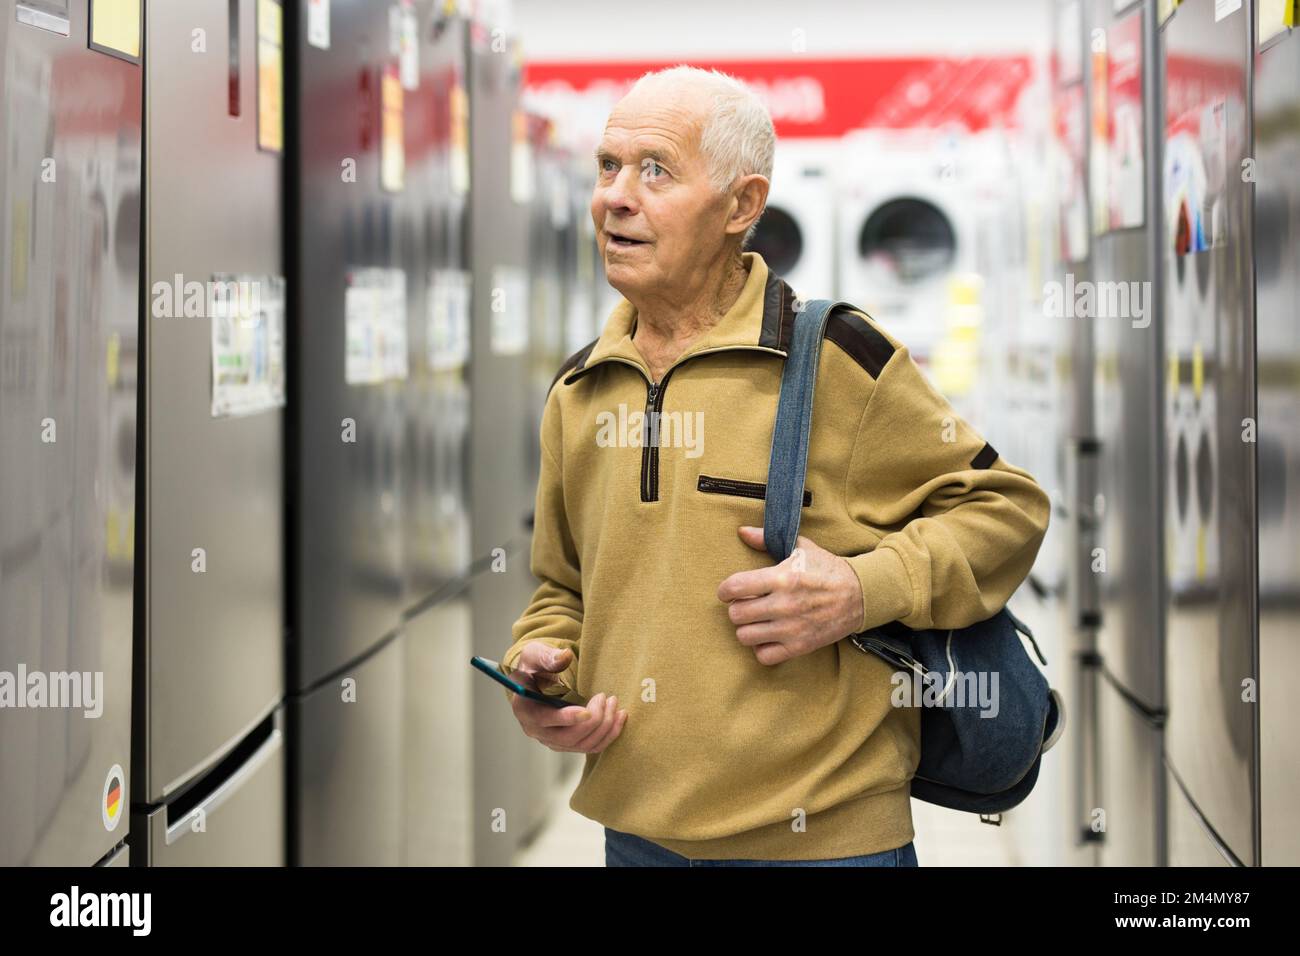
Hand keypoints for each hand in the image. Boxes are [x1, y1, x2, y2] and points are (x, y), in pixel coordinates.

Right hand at [507, 642, 627, 752]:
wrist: (537, 680)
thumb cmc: (534, 667)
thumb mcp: (535, 655)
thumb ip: (548, 657)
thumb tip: (564, 656)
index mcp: (525, 709)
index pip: (545, 720)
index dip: (567, 718)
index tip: (587, 711)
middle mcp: (537, 730)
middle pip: (568, 738)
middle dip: (593, 721)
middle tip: (606, 698)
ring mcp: (553, 740)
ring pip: (583, 745)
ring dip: (604, 727)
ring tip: (614, 703)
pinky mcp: (569, 743)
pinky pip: (591, 746)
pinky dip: (609, 734)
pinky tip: (620, 717)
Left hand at [716, 526, 864, 665]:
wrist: (859, 594)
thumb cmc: (826, 569)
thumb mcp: (800, 547)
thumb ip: (766, 539)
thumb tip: (741, 531)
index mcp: (782, 577)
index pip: (735, 587)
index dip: (725, 590)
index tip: (728, 591)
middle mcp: (784, 604)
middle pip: (736, 614)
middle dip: (736, 608)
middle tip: (745, 605)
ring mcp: (791, 628)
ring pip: (745, 636)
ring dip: (746, 628)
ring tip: (755, 621)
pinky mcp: (800, 646)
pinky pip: (764, 656)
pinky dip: (761, 648)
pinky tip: (768, 636)